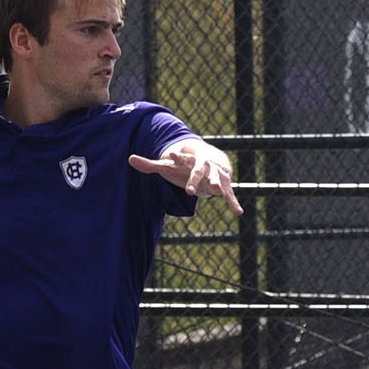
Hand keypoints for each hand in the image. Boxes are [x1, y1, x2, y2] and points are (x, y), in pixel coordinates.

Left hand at [128, 140, 243, 215]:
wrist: (211, 160)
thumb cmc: (185, 165)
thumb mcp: (167, 166)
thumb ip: (150, 165)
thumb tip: (129, 159)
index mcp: (189, 161)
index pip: (182, 158)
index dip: (177, 158)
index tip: (170, 157)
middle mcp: (204, 166)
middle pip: (199, 171)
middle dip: (196, 179)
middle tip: (190, 190)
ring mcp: (215, 175)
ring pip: (217, 179)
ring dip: (217, 185)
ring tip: (218, 192)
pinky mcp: (224, 185)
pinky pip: (230, 194)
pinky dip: (233, 202)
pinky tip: (239, 211)